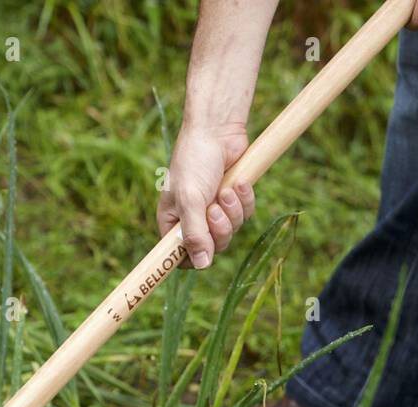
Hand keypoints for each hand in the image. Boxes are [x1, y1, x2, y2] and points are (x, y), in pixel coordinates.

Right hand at [156, 122, 256, 269]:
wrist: (218, 131)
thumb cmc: (194, 161)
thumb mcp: (190, 199)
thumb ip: (195, 233)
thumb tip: (202, 265)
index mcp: (172, 222)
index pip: (179, 257)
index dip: (192, 259)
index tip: (203, 254)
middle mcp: (192, 220)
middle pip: (212, 248)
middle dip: (219, 230)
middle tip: (215, 209)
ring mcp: (213, 211)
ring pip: (231, 232)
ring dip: (233, 212)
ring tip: (227, 190)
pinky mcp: (233, 201)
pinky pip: (244, 215)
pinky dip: (244, 200)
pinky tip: (239, 182)